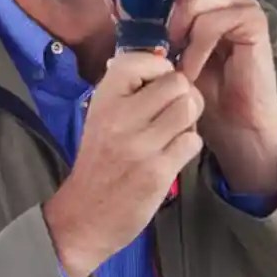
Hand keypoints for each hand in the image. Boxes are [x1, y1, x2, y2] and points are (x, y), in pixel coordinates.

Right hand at [43, 52, 203, 276]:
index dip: (160, 68)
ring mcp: (141, 145)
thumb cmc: (98, 162)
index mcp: (104, 100)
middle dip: (184, 95)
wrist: (84, 215)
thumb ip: (128, 92)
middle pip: (177, 84)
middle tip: (174, 111)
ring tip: (176, 131)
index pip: (141, 61)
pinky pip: (192, 142)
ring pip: (189, 109)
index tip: (157, 84)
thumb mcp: (101, 117)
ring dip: (189, 121)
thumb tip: (165, 67)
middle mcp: (121, 118)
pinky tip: (174, 153)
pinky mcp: (158, 171)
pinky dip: (189, 145)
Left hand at [137, 0, 276, 196]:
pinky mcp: (253, 20)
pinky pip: (211, 22)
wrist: (234, 123)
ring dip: (175, 28)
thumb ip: (140, 21)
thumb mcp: (161, 50)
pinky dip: (194, 50)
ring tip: (172, 61)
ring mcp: (239, 1)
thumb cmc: (199, 87)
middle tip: (139, 18)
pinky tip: (188, 72)